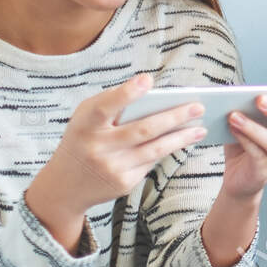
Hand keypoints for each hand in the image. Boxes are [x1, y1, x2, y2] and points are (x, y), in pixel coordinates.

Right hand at [26, 73, 207, 244]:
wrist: (65, 186)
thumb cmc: (82, 139)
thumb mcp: (85, 119)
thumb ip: (111, 104)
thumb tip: (152, 92)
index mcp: (85, 125)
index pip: (104, 107)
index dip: (126, 94)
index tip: (148, 80)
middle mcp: (98, 148)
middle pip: (142, 130)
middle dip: (174, 117)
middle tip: (198, 106)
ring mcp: (112, 168)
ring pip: (155, 149)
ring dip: (181, 137)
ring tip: (201, 127)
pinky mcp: (124, 183)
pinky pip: (151, 162)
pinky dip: (168, 149)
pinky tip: (183, 140)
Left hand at [220, 76, 266, 201]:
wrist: (237, 180)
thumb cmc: (242, 148)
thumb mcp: (244, 124)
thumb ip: (244, 110)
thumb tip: (235, 94)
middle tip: (260, 98)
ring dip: (253, 127)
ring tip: (234, 115)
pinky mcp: (264, 171)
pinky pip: (257, 154)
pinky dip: (244, 140)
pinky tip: (232, 130)